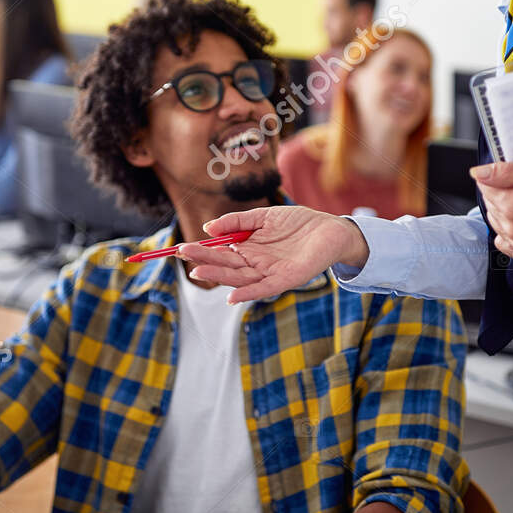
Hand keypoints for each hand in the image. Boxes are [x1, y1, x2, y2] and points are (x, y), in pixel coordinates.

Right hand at [176, 205, 368, 303]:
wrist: (331, 228)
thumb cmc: (298, 222)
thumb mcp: (264, 217)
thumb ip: (237, 222)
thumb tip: (208, 228)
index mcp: (249, 249)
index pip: (220, 253)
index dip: (201, 252)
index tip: (180, 248)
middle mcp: (256, 264)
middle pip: (226, 266)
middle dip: (204, 262)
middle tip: (181, 254)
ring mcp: (270, 273)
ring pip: (240, 278)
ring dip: (219, 277)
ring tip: (197, 272)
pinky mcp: (287, 279)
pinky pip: (265, 288)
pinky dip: (249, 293)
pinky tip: (232, 296)